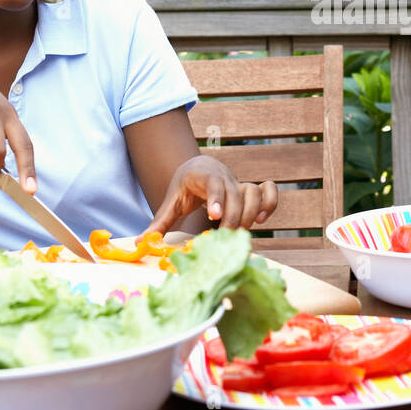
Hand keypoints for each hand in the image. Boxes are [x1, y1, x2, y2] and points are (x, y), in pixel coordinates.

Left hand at [147, 155, 277, 233]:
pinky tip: (260, 220)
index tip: (215, 216)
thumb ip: (160, 222)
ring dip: (250, 213)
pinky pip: (269, 191)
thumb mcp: (172, 200)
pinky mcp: (251, 190)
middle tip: (224, 236)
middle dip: (232, 217)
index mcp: (203, 176)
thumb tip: (141, 242)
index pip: (213, 183)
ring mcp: (240, 183)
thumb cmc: (185, 185)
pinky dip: (269, 204)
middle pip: (236, 194)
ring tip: (239, 231)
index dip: (216, 198)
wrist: (200, 167)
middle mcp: (225, 177)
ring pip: (255, 192)